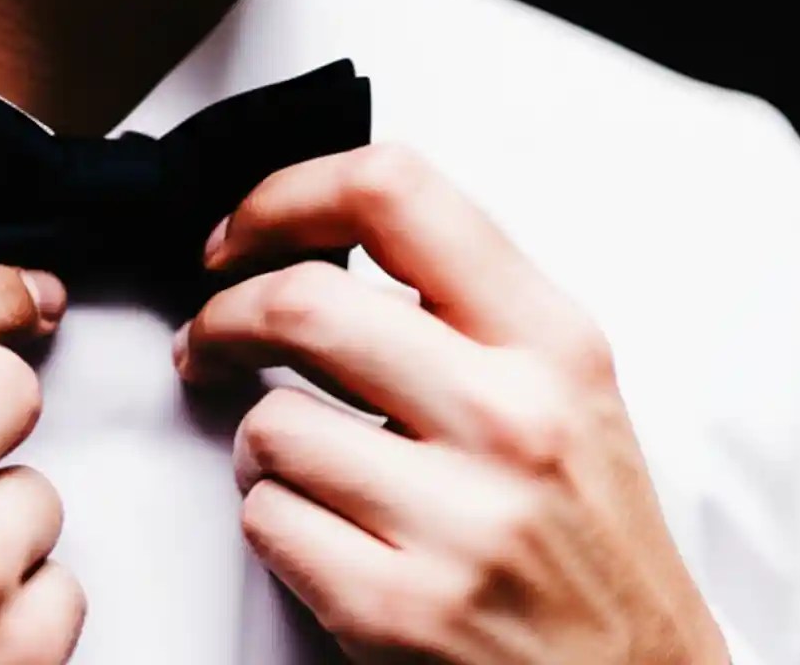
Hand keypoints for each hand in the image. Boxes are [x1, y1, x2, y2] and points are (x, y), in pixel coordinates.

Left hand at [175, 145, 729, 663]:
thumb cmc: (589, 533)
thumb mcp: (565, 385)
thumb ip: (464, 305)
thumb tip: (320, 242)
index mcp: (551, 341)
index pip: (394, 194)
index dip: (287, 197)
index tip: (244, 234)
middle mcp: (510, 417)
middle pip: (302, 302)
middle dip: (222, 315)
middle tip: (210, 335)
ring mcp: (457, 518)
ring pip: (268, 425)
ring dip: (258, 440)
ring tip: (303, 462)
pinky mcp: (400, 606)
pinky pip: (267, 519)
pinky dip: (272, 517)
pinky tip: (325, 529)